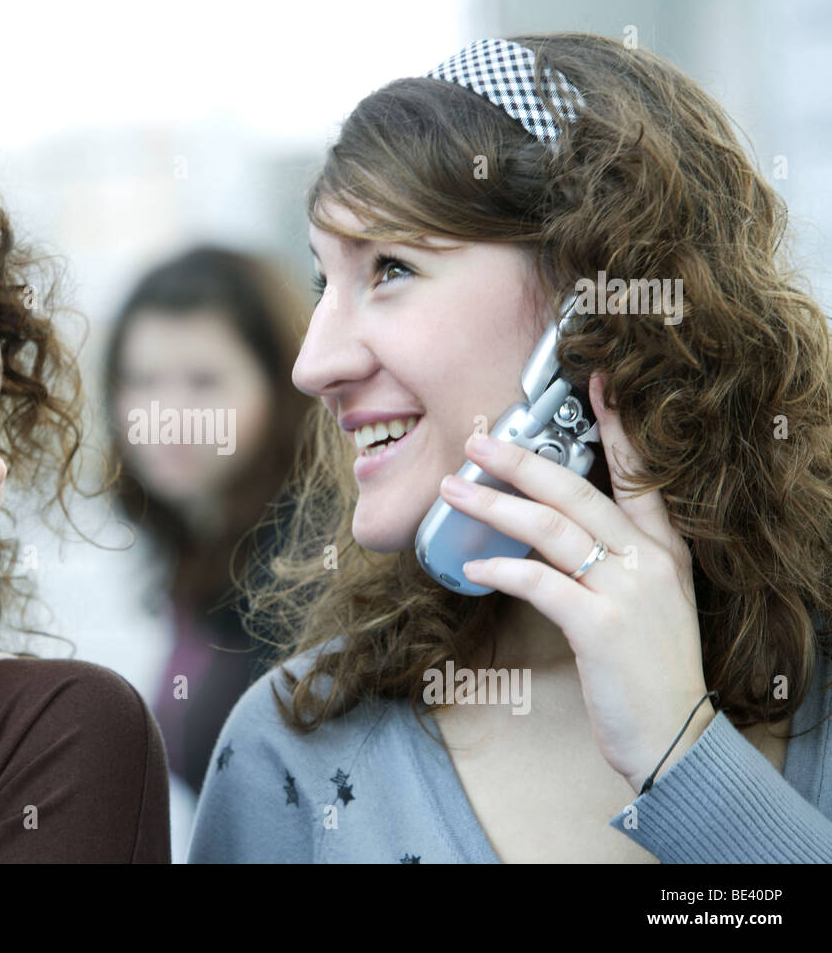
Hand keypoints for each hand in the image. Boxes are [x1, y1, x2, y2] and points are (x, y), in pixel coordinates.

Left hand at [439, 373, 713, 792]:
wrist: (673, 738)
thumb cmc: (648, 670)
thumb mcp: (644, 604)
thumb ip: (608, 562)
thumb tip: (542, 533)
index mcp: (663, 551)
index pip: (638, 476)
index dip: (616, 430)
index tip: (594, 387)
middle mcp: (649, 562)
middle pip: (577, 491)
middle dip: (522, 460)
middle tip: (478, 440)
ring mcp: (627, 592)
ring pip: (551, 528)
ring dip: (494, 506)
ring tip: (452, 492)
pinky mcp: (601, 627)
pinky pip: (540, 583)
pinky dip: (502, 571)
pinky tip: (474, 569)